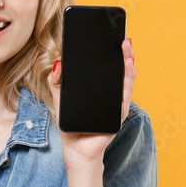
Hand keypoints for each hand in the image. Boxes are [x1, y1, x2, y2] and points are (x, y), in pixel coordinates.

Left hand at [49, 37, 135, 167]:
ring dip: (129, 62)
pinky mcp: (118, 114)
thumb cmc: (71, 126)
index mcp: (99, 91)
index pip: (108, 69)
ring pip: (127, 79)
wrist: (76, 151)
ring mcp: (117, 104)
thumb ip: (56, 82)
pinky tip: (126, 67)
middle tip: (121, 37)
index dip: (111, 53)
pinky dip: (127, 79)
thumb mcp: (59, 99)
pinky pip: (125, 94)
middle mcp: (111, 96)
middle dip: (123, 52)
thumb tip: (58, 63)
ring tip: (126, 47)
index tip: (109, 35)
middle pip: (120, 70)